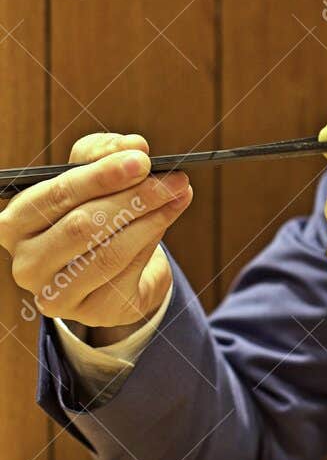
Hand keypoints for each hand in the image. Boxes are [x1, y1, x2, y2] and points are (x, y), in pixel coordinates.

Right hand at [0, 132, 191, 342]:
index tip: (143, 160)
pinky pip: (128, 275)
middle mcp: (26, 264)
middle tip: (173, 179)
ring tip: (178, 195)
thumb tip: (134, 146)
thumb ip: (105, 152)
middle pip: (83, 226)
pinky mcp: (92, 313)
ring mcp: (55, 295)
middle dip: (135, 198)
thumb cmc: (91, 211)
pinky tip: (166, 219)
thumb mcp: (91, 173)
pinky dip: (152, 242)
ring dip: (152, 220)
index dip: (101, 176)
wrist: (111, 266)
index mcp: (16, 224)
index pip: (55, 195)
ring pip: (109, 253)